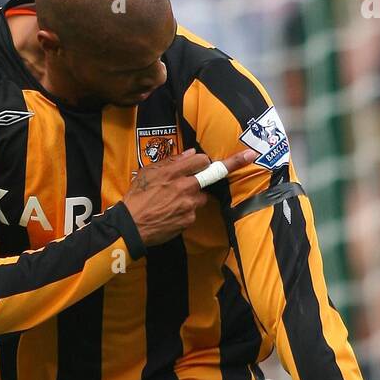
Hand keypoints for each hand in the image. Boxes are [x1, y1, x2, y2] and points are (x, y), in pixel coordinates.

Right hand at [123, 147, 255, 246]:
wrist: (130, 226)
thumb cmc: (136, 197)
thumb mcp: (148, 173)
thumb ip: (171, 162)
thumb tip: (191, 153)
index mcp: (173, 171)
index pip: (203, 160)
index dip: (217, 160)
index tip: (248, 156)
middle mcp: (185, 186)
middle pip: (207, 177)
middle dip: (210, 174)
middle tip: (225, 167)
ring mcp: (188, 205)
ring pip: (200, 197)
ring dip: (192, 197)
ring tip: (172, 203)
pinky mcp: (188, 220)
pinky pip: (192, 213)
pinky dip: (185, 213)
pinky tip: (170, 214)